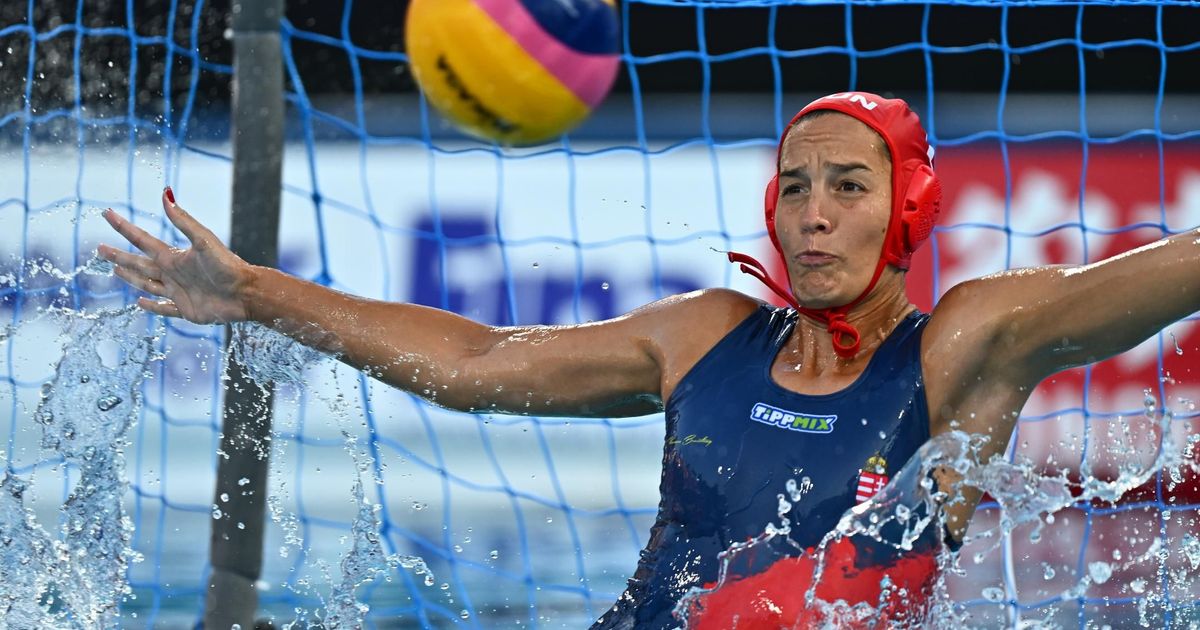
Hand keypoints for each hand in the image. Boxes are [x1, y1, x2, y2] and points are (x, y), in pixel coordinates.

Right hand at [98, 188, 253, 323]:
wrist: (245, 293)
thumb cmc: (227, 265)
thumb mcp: (203, 240)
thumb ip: (182, 220)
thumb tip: (165, 193)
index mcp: (174, 256)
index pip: (142, 240)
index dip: (124, 227)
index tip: (107, 214)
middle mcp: (173, 273)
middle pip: (139, 263)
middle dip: (119, 256)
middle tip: (99, 248)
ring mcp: (178, 292)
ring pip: (147, 284)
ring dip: (131, 277)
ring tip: (115, 270)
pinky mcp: (186, 310)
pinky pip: (164, 308)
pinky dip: (151, 306)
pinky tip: (140, 302)